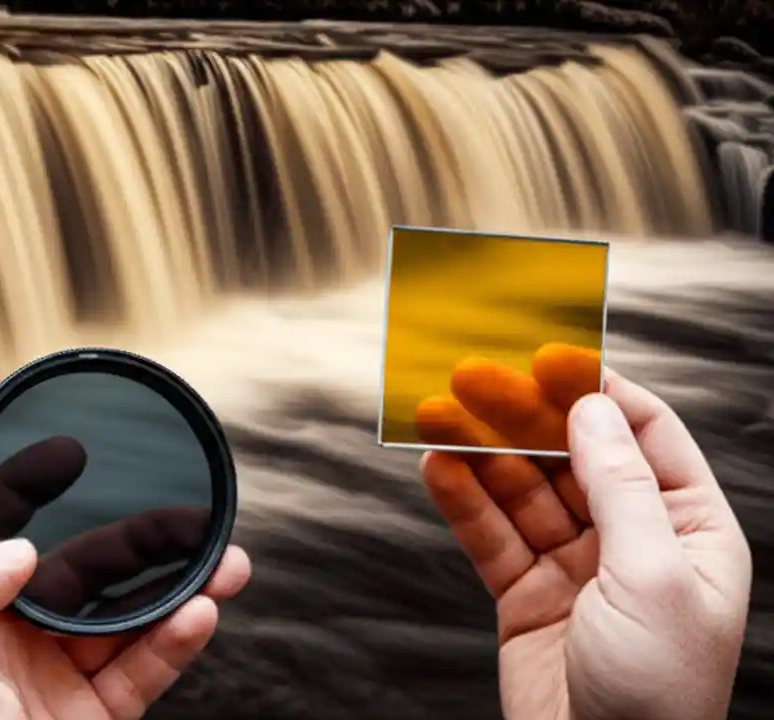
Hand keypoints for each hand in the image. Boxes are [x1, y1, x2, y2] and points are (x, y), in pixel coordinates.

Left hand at [0, 439, 251, 719]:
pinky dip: (177, 643)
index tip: (63, 448)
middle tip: (182, 510)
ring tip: (223, 558)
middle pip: (74, 567)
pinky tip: (203, 613)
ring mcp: (54, 677)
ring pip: (122, 614)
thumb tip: (11, 547)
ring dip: (174, 584)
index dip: (17, 486)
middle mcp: (4, 640)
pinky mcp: (94, 717)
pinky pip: (144, 670)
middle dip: (131, 536)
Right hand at [416, 344, 751, 719]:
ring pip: (522, 492)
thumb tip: (591, 409)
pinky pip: (490, 536)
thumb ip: (619, 487)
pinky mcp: (524, 596)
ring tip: (437, 415)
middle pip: (571, 457)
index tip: (547, 357)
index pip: (644, 435)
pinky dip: (462, 501)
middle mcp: (632, 542)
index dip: (595, 392)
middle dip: (523, 417)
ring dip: (481, 453)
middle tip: (472, 377)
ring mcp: (575, 568)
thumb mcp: (653, 578)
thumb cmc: (657, 694)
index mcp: (688, 530)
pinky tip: (436, 469)